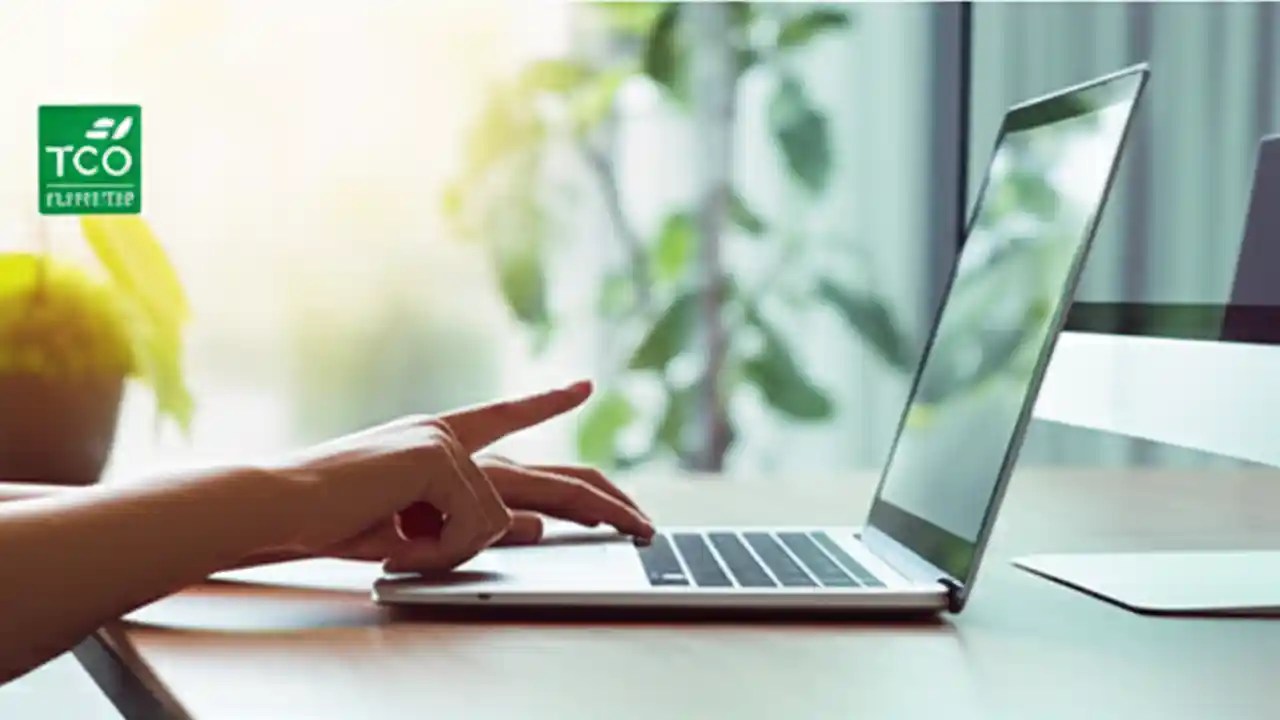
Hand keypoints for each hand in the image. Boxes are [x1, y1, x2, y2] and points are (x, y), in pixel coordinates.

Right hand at [269, 381, 652, 573]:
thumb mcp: (421, 529)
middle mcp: (455, 437)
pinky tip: (395, 537)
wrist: (280, 503)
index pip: (510, 419)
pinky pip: (475, 526)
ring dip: (452, 551)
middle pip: (552, 476)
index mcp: (443, 444)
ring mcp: (451, 442)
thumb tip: (538, 524)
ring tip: (397, 545)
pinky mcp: (443, 454)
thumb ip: (477, 522)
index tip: (582, 384)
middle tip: (645, 526)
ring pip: (501, 519)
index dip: (548, 402)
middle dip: (603, 506)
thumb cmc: (337, 517)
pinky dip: (438, 549)